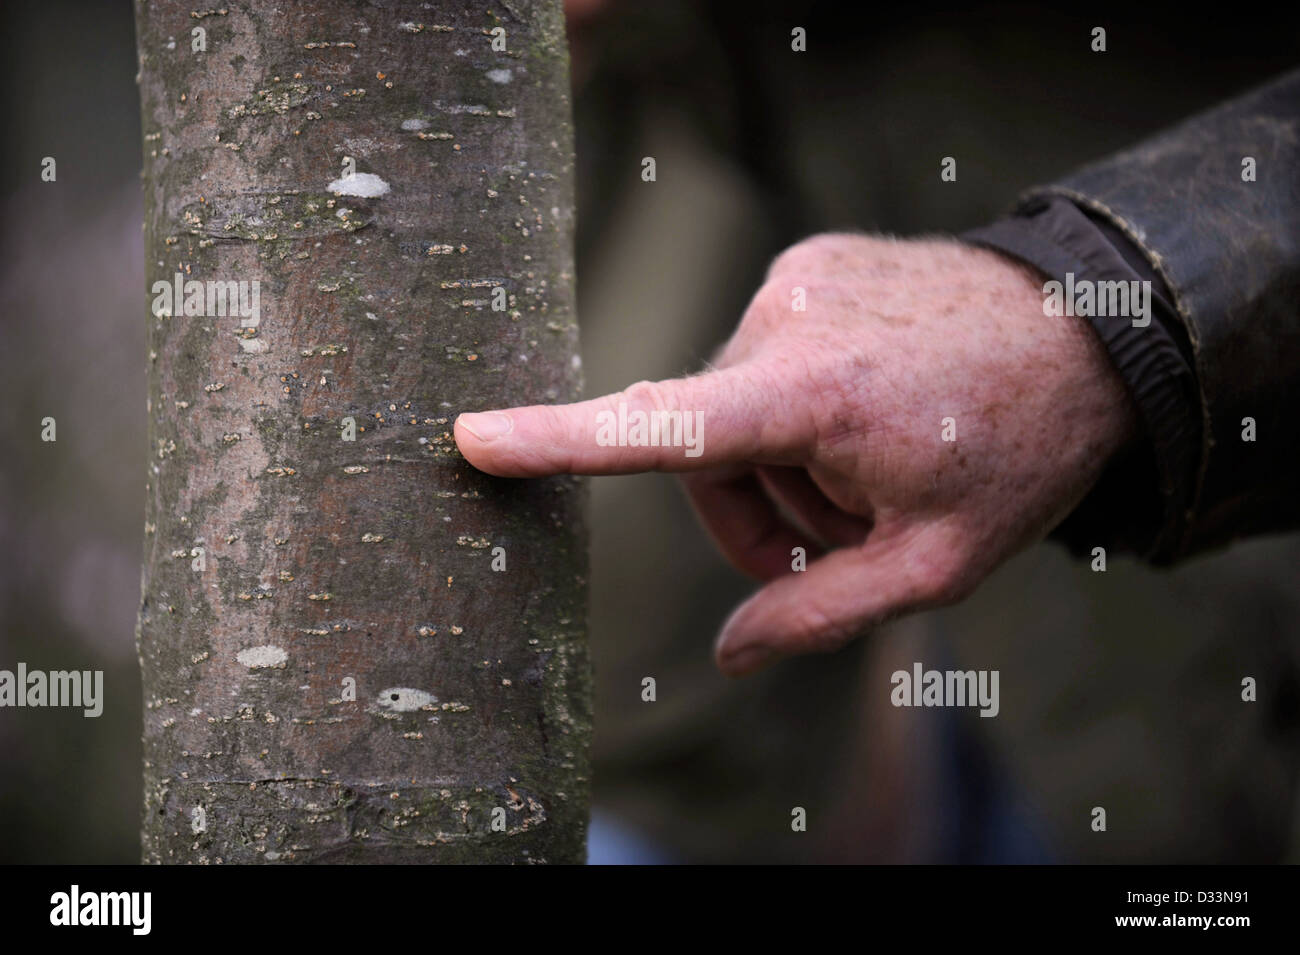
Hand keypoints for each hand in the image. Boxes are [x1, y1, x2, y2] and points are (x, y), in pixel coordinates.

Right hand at [454, 233, 1137, 675]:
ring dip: (781, 459)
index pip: (665, 427)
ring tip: (868, 477)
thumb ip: (821, 613)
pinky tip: (869, 415)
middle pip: (706, 447)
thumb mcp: (937, 565)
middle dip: (752, 512)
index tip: (471, 436)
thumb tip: (732, 654)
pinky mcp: (809, 260)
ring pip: (733, 401)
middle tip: (829, 544)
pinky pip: (766, 354)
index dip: (560, 438)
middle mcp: (792, 318)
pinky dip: (797, 404)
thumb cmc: (1017, 453)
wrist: (1087, 330)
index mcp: (820, 395)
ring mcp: (797, 278)